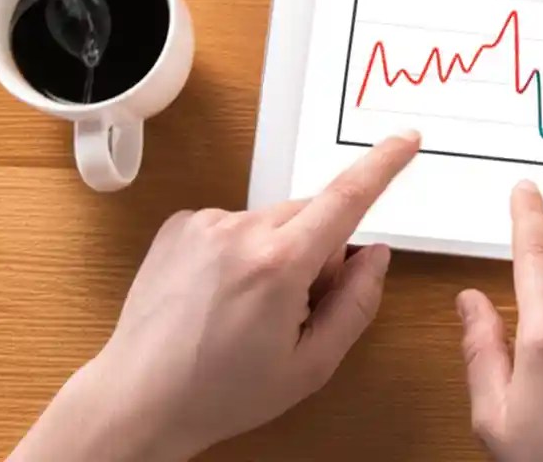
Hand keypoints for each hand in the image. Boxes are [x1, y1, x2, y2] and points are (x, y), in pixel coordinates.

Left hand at [9, 133, 420, 461]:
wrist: (138, 401)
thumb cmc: (223, 392)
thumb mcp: (312, 365)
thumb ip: (356, 303)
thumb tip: (376, 254)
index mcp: (279, 264)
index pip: (345, 199)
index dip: (382, 166)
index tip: (405, 141)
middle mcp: (240, 230)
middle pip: (312, 216)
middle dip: (320, 252)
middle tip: (298, 309)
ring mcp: (205, 224)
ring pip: (274, 222)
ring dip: (280, 252)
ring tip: (248, 310)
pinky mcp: (180, 225)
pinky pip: (237, 225)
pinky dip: (244, 251)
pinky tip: (221, 295)